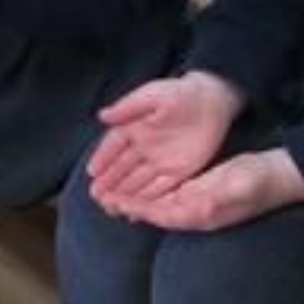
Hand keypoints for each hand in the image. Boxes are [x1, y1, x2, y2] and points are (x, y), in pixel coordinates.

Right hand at [89, 71, 245, 207]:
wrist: (212, 101)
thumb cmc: (179, 93)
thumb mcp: (152, 96)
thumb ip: (128, 107)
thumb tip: (102, 116)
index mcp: (134, 127)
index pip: (113, 145)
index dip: (102, 158)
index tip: (91, 172)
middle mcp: (144, 146)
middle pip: (122, 167)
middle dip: (109, 182)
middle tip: (96, 196)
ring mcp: (161, 161)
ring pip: (138, 181)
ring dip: (124, 194)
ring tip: (109, 207)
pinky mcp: (179, 171)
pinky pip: (160, 188)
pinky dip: (148, 199)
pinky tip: (136, 210)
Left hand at [103, 148, 303, 230]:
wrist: (275, 178)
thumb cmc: (251, 182)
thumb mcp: (227, 189)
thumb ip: (202, 200)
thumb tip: (174, 210)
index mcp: (196, 213)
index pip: (156, 212)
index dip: (133, 206)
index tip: (110, 200)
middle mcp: (192, 212)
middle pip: (152, 209)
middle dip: (126, 203)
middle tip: (100, 199)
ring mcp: (195, 205)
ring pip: (156, 202)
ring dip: (133, 198)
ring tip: (109, 193)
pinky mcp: (199, 194)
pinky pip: (167, 195)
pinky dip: (149, 193)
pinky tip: (137, 188)